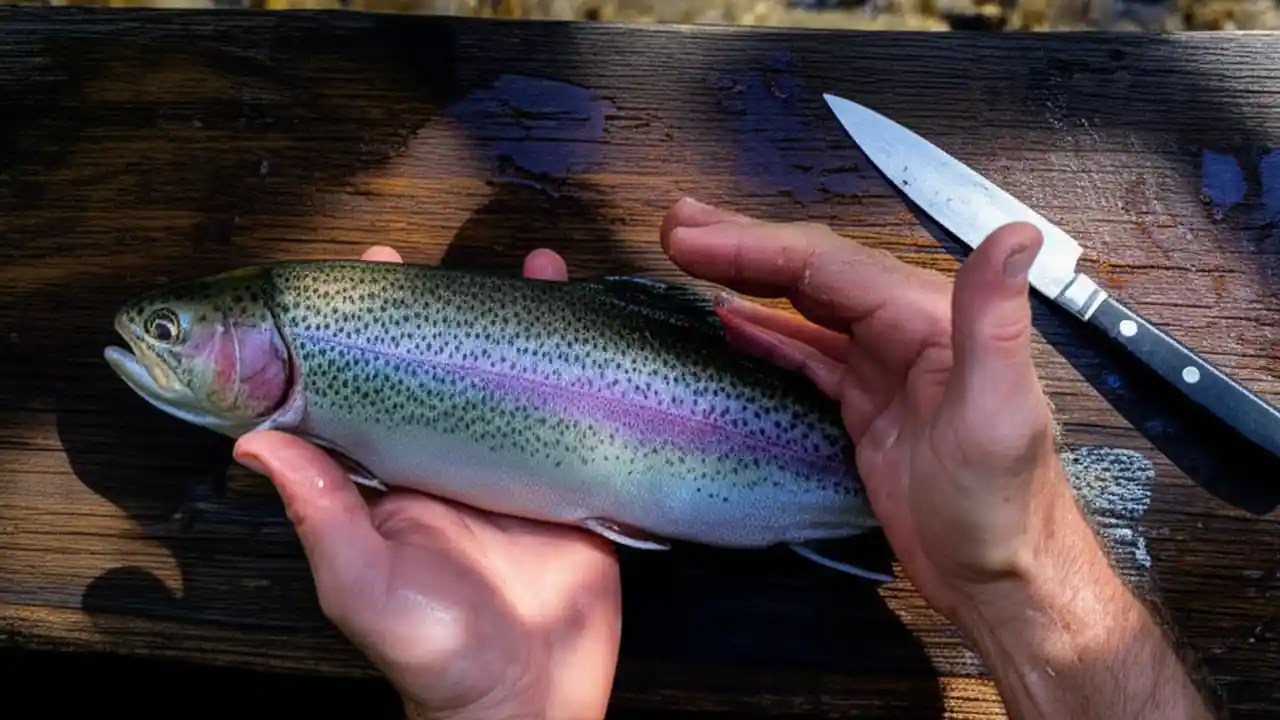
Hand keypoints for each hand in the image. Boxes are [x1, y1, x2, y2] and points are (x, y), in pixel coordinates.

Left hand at [233, 247, 620, 719]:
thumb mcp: (366, 587)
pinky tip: (591, 322)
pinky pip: (572, 406)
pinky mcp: (568, 477)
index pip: (365, 388)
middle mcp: (446, 460)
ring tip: (535, 267)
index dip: (360, 330)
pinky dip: (582, 361)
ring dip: (520, 320)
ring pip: (510, 375)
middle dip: (440, 308)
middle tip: (439, 258)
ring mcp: (510, 465)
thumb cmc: (438, 654)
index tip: (361, 274)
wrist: (533, 697)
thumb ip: (320, 515)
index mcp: (389, 478)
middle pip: (440, 367)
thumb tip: (253, 443)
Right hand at [660, 198, 1211, 718]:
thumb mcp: (998, 415)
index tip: (690, 238)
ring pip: (805, 306)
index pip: (828, 267)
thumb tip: (1014, 235)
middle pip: (811, 272)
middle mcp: (906, 329)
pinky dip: (768, 331)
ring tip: (691, 253)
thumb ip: (992, 321)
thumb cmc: (999, 508)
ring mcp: (884, 366)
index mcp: (929, 319)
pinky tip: (733, 318)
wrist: (1002, 580)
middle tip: (676, 227)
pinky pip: (809, 352)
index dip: (755, 246)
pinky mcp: (868, 404)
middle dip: (741, 245)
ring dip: (748, 276)